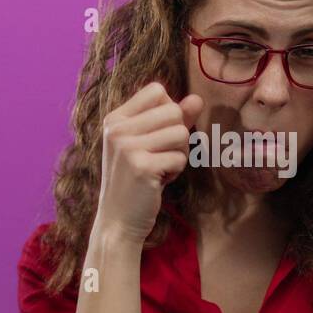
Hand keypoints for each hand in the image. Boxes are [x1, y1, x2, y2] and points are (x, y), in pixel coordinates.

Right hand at [94, 82, 203, 245]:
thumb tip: (198, 99)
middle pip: (173, 111)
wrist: (118, 221)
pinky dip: (176, 171)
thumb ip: (172, 120)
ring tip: (160, 168)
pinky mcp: (141, 166)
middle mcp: (117, 129)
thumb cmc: (136, 180)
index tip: (157, 135)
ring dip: (179, 154)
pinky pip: (180, 157)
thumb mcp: (149, 144)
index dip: (169, 111)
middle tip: (162, 156)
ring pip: (181, 133)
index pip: (157, 90)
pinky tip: (158, 182)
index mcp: (115, 119)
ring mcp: (127, 147)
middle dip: (178, 136)